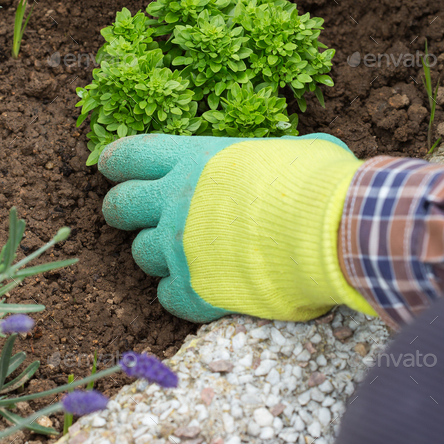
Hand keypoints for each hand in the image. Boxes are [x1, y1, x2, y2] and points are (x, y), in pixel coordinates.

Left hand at [98, 132, 375, 322]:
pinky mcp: (194, 291)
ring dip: (158, 252)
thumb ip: (269, 156)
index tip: (111, 167)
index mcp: (194, 159)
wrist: (332, 233)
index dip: (116, 161)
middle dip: (123, 210)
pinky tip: (204, 285)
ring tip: (189, 252)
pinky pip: (165, 296)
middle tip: (137, 215)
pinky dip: (179, 291)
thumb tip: (289, 159)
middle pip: (119, 207)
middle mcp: (175, 201)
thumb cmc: (319, 182)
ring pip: (140, 253)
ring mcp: (179, 248)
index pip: (131, 154)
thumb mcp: (294, 147)